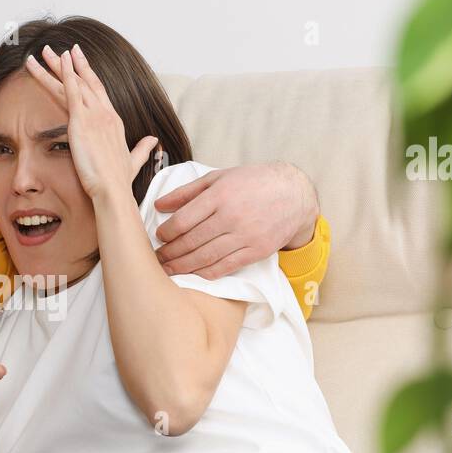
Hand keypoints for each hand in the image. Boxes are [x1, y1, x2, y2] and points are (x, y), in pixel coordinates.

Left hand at [22, 43, 158, 203]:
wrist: (113, 189)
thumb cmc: (119, 180)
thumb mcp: (134, 161)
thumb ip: (142, 148)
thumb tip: (152, 140)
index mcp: (114, 121)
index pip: (99, 92)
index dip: (88, 75)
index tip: (78, 62)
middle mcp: (105, 113)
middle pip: (85, 82)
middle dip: (72, 64)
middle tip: (60, 49)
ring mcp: (94, 115)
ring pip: (73, 83)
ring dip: (58, 66)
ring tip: (44, 51)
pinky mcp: (81, 121)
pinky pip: (71, 91)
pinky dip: (65, 74)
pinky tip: (58, 61)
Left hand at [153, 162, 319, 278]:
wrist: (294, 194)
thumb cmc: (253, 182)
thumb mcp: (219, 178)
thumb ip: (187, 192)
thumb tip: (159, 205)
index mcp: (220, 195)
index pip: (183, 220)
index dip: (166, 232)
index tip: (159, 237)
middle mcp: (231, 216)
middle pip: (191, 242)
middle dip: (170, 253)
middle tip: (157, 258)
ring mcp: (245, 236)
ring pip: (206, 257)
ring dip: (183, 266)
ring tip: (168, 269)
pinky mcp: (256, 251)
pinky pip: (225, 267)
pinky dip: (206, 273)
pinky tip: (193, 274)